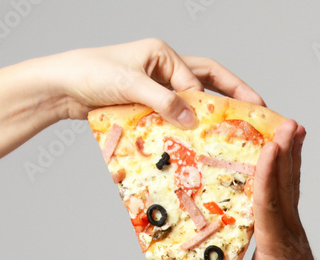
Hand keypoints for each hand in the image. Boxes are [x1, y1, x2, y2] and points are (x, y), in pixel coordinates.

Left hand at [49, 38, 263, 125]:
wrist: (60, 88)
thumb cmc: (90, 74)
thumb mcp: (129, 85)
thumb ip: (162, 100)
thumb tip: (192, 119)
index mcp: (162, 54)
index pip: (200, 77)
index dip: (217, 99)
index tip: (235, 119)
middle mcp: (164, 68)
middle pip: (208, 82)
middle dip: (234, 96)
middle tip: (258, 112)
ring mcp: (157, 88)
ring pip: (193, 103)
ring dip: (209, 119)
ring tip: (230, 137)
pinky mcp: (149, 107)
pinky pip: (176, 118)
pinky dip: (187, 131)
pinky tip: (197, 146)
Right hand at [235, 120, 319, 259]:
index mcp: (277, 245)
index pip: (270, 205)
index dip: (269, 177)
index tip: (270, 149)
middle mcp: (288, 230)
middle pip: (285, 187)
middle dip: (285, 155)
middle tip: (287, 124)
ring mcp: (291, 225)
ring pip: (290, 184)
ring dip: (291, 155)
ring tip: (293, 126)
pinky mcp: (288, 224)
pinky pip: (289, 190)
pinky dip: (289, 168)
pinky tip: (290, 149)